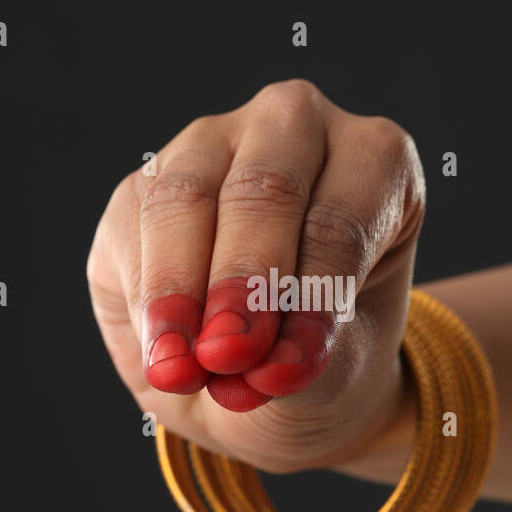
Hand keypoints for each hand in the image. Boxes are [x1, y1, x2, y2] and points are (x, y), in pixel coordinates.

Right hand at [87, 79, 424, 473]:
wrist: (272, 383)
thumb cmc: (324, 357)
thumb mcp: (335, 374)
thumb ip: (296, 363)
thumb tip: (233, 361)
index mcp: (377, 159)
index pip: (342, 219)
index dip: (314, 295)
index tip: (290, 369)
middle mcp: (294, 127)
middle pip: (265, 188)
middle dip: (244, 279)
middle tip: (229, 356)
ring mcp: (211, 143)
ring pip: (186, 197)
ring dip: (180, 290)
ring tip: (183, 370)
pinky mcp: (143, 184)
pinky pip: (133, 227)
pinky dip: (147, 300)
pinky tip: (164, 355)